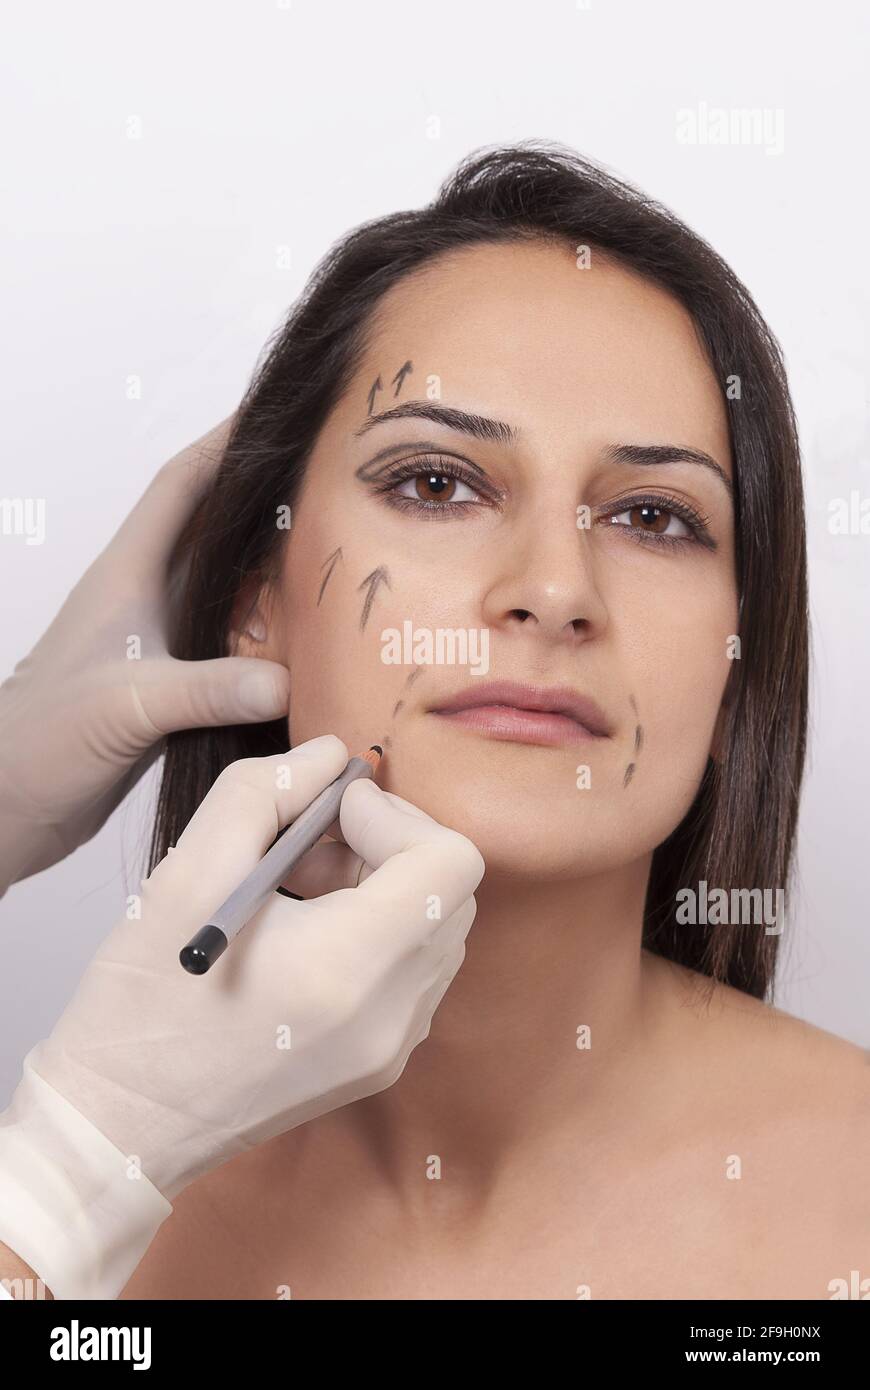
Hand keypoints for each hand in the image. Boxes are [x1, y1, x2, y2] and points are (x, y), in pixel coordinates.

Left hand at [0, 419, 290, 892]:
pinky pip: (233, 642)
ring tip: (339, 549)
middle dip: (267, 496)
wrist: (7, 806)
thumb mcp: (126, 707)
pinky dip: (270, 633)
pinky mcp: (172, 686)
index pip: (181, 487)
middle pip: (216, 527)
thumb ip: (204, 689)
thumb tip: (285, 681)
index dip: (225, 442)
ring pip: (227, 584)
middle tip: (334, 479)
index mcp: (127, 576)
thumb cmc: (41, 741)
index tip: (280, 411)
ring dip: (274, 566)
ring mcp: (161, 641)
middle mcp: (147, 599)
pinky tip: (309, 640)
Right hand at [0, 734, 485, 1297]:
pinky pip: (419, 973)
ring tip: (300, 887)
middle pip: (453, 892)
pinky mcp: (381, 1065)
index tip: (329, 815)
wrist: (120, 1124)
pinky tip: (308, 933)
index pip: (451, 862)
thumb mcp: (187, 872)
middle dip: (389, 846)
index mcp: (350, 967)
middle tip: (310, 845)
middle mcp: (392, 1016)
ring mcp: (393, 1048)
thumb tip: (332, 756)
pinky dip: (381, 933)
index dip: (395, 816)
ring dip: (386, 887)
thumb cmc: (142, 999)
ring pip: (440, 930)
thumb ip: (265, 792)